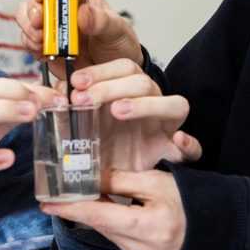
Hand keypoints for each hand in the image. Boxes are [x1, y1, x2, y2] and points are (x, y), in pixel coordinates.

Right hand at [15, 0, 142, 74]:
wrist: (112, 71)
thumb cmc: (117, 43)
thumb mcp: (117, 30)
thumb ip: (101, 21)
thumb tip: (82, 13)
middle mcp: (61, 1)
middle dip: (34, 9)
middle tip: (39, 23)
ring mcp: (49, 21)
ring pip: (25, 14)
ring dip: (28, 27)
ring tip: (42, 41)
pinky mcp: (42, 40)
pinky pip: (27, 37)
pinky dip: (31, 44)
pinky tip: (44, 51)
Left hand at [41, 169, 184, 249]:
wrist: (218, 229)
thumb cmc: (191, 199)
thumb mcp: (157, 181)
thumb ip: (121, 181)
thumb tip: (88, 179)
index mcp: (153, 226)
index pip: (101, 217)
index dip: (72, 210)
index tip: (46, 204)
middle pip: (104, 227)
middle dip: (84, 210)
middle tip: (63, 194)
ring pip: (111, 237)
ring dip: (101, 219)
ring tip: (90, 200)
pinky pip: (122, 245)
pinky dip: (116, 229)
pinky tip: (116, 216)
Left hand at [68, 58, 200, 169]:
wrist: (117, 182)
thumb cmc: (103, 148)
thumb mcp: (83, 128)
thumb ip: (72, 111)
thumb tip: (54, 94)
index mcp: (130, 93)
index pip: (124, 68)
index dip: (100, 71)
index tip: (75, 82)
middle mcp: (153, 104)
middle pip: (143, 82)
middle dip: (112, 86)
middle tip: (84, 99)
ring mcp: (168, 128)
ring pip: (174, 104)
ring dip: (145, 105)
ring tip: (118, 111)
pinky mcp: (177, 154)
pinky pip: (194, 147)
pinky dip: (189, 144)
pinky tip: (176, 141)